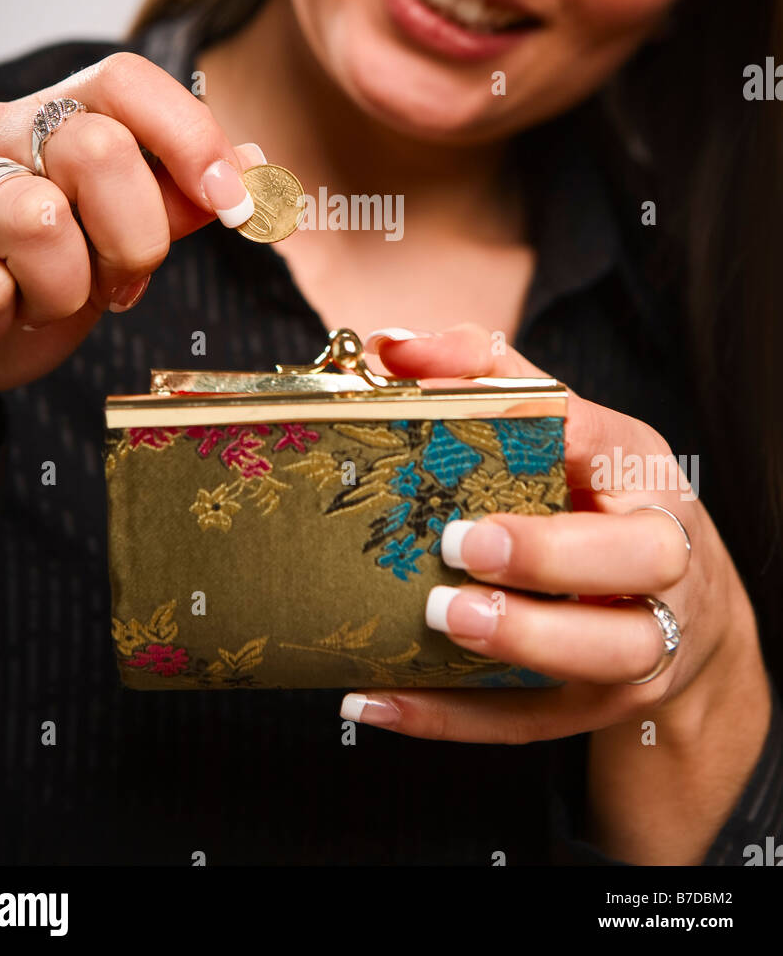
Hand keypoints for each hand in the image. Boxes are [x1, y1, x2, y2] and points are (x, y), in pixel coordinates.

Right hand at [0, 51, 262, 423]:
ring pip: (40, 221)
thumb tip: (255, 163)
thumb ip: (173, 206)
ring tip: (33, 303)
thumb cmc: (19, 290)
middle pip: (99, 149)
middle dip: (132, 242)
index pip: (126, 80)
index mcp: (48, 116)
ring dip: (59, 294)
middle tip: (112, 284)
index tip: (236, 206)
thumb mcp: (110, 249)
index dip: (192, 138)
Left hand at [344, 324, 771, 863]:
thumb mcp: (567, 430)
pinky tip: (378, 698)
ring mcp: (644, 643)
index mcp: (641, 476)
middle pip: (640, 559)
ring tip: (437, 619)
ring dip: (520, 640)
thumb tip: (390, 346)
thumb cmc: (601, 503)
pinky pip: (534, 721)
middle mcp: (664, 559)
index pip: (605, 444)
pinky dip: (453, 718)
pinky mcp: (601, 706)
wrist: (688, 614)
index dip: (546, 439)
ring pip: (606, 652)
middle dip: (549, 553)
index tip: (472, 433)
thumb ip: (483, 374)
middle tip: (458, 544)